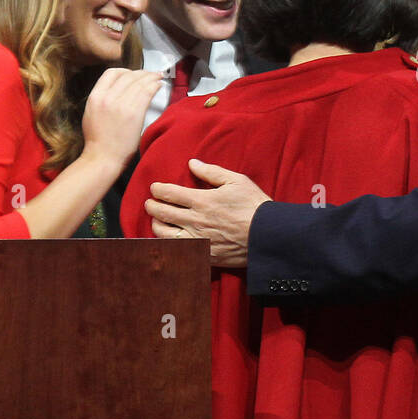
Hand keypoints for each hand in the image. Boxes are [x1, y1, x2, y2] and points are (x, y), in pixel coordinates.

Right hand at [82, 68, 164, 165]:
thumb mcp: (91, 113)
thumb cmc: (98, 140)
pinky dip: (154, 86)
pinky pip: (147, 93)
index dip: (126, 71)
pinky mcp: (134, 113)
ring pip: (140, 82)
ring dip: (151, 77)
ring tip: (158, 77)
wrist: (103, 157)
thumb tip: (117, 89)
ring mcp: (122, 105)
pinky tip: (159, 86)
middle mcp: (108, 98)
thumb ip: (102, 98)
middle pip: (128, 76)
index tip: (134, 74)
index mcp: (96, 97)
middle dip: (142, 73)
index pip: (112, 73)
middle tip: (151, 74)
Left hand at [144, 159, 269, 268]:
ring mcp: (198, 239)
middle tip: (150, 203)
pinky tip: (169, 240)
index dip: (158, 189)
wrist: (268, 235)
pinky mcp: (203, 254)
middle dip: (152, 206)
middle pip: (163, 213)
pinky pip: (178, 250)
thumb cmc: (254, 206)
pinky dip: (169, 244)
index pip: (170, 193)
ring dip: (156, 225)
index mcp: (202, 200)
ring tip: (156, 220)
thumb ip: (212, 172)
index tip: (155, 188)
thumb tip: (193, 163)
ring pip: (165, 234)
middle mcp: (195, 221)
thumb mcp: (237, 181)